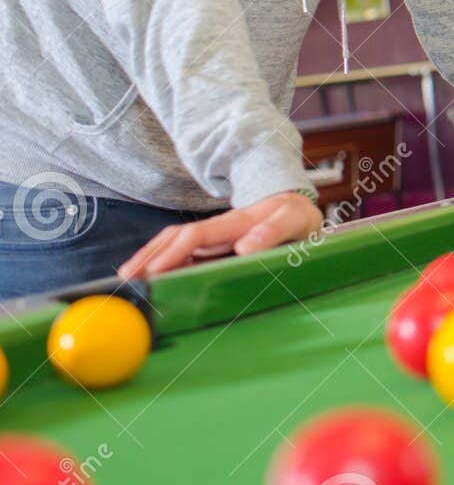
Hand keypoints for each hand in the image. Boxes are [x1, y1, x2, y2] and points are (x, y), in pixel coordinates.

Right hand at [117, 190, 322, 278]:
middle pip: (175, 239)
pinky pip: (183, 252)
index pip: (197, 236)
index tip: (154, 271)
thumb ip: (272, 232)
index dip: (174, 254)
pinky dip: (163, 263)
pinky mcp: (213, 244)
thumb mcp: (292, 221)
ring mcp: (214, 236)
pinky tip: (150, 276)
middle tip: (127, 279)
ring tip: (128, 279)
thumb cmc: (295, 216)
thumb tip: (245, 248)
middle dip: (149, 257)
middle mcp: (219, 228)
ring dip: (150, 259)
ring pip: (174, 244)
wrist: (295, 205)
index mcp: (236, 222)